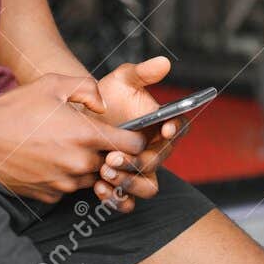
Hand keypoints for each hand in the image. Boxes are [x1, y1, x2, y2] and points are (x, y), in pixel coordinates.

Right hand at [0, 73, 146, 203]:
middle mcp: (78, 164)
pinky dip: (65, 177)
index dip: (135, 139)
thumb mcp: (54, 84)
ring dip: (86, 166)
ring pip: (90, 178)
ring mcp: (63, 183)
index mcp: (85, 136)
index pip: (133, 147)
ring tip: (64, 146)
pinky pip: (68, 189)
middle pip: (113, 165)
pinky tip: (48, 159)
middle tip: (90, 138)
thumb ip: (88, 89)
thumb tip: (104, 107)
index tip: (128, 133)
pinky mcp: (48, 195)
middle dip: (109, 153)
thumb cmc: (16, 107)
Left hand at [92, 56, 185, 212]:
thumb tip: (164, 62)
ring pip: (147, 187)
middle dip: (138, 161)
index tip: (165, 127)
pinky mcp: (124, 186)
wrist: (83, 118)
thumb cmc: (109, 97)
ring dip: (128, 182)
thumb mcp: (123, 80)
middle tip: (113, 157)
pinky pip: (127, 202)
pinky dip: (116, 199)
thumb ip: (142, 72)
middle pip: (159, 162)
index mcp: (162, 124)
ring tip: (105, 171)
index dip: (176, 128)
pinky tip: (98, 187)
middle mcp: (155, 150)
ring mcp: (140, 171)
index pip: (180, 128)